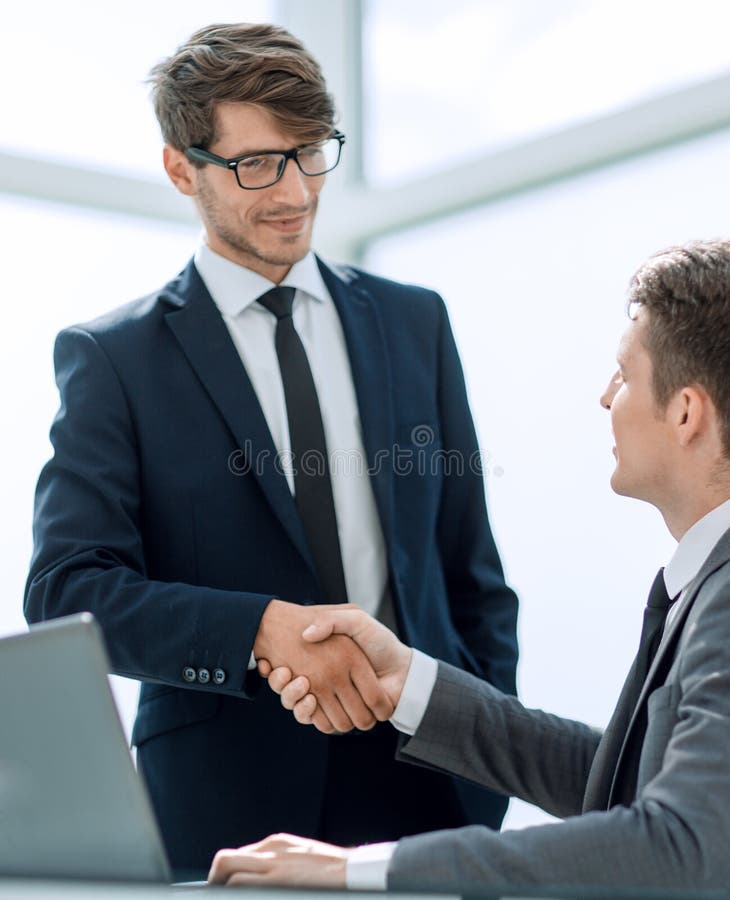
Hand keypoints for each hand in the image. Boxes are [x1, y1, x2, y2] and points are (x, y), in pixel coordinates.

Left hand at [208, 833, 346, 887]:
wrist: (354, 872)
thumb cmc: (330, 869)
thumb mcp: (299, 855)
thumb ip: (277, 860)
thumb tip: (257, 874)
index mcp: (275, 844)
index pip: (236, 854)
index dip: (223, 874)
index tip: (221, 886)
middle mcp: (270, 852)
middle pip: (224, 860)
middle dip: (215, 881)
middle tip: (216, 894)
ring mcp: (274, 869)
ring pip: (232, 878)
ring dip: (225, 890)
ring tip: (226, 897)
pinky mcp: (280, 884)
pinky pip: (247, 888)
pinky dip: (240, 893)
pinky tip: (243, 897)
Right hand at [253, 600, 392, 732]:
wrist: (401, 669)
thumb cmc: (379, 641)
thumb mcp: (354, 618)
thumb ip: (332, 620)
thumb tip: (306, 634)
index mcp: (321, 656)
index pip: (287, 664)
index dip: (277, 668)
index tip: (270, 662)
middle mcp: (321, 676)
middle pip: (287, 686)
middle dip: (281, 683)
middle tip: (280, 672)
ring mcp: (327, 695)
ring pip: (296, 703)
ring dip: (290, 696)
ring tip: (297, 682)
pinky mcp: (335, 713)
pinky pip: (311, 718)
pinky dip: (305, 712)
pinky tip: (308, 698)